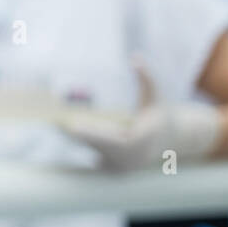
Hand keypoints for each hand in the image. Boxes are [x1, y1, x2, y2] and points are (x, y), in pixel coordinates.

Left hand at [58, 58, 220, 171]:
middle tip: (57, 122)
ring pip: (94, 150)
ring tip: (56, 123)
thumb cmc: (160, 114)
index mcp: (142, 142)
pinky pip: (95, 154)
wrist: (171, 140)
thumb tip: (136, 57)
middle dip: (78, 133)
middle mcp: (132, 158)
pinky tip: (64, 129)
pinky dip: (82, 141)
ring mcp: (123, 167)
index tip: (72, 126)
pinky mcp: (115, 169)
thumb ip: (146, 78)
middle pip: (98, 145)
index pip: (112, 140)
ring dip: (76, 137)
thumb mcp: (156, 96)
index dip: (91, 134)